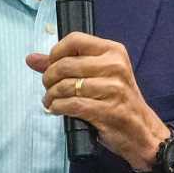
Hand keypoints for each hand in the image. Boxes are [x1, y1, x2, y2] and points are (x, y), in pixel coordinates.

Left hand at [30, 35, 170, 172]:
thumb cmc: (118, 101)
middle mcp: (115, 66)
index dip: (56, 52)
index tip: (51, 65)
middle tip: (48, 87)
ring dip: (51, 96)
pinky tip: (56, 109)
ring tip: (51, 101)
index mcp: (114, 51)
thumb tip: (32, 59)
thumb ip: (64, 64)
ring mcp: (113, 89)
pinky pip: (71, 105)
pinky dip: (58, 107)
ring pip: (66, 86)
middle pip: (66, 64)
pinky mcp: (108, 111)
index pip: (75, 40)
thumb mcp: (97, 76)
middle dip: (49, 78)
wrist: (142, 132)